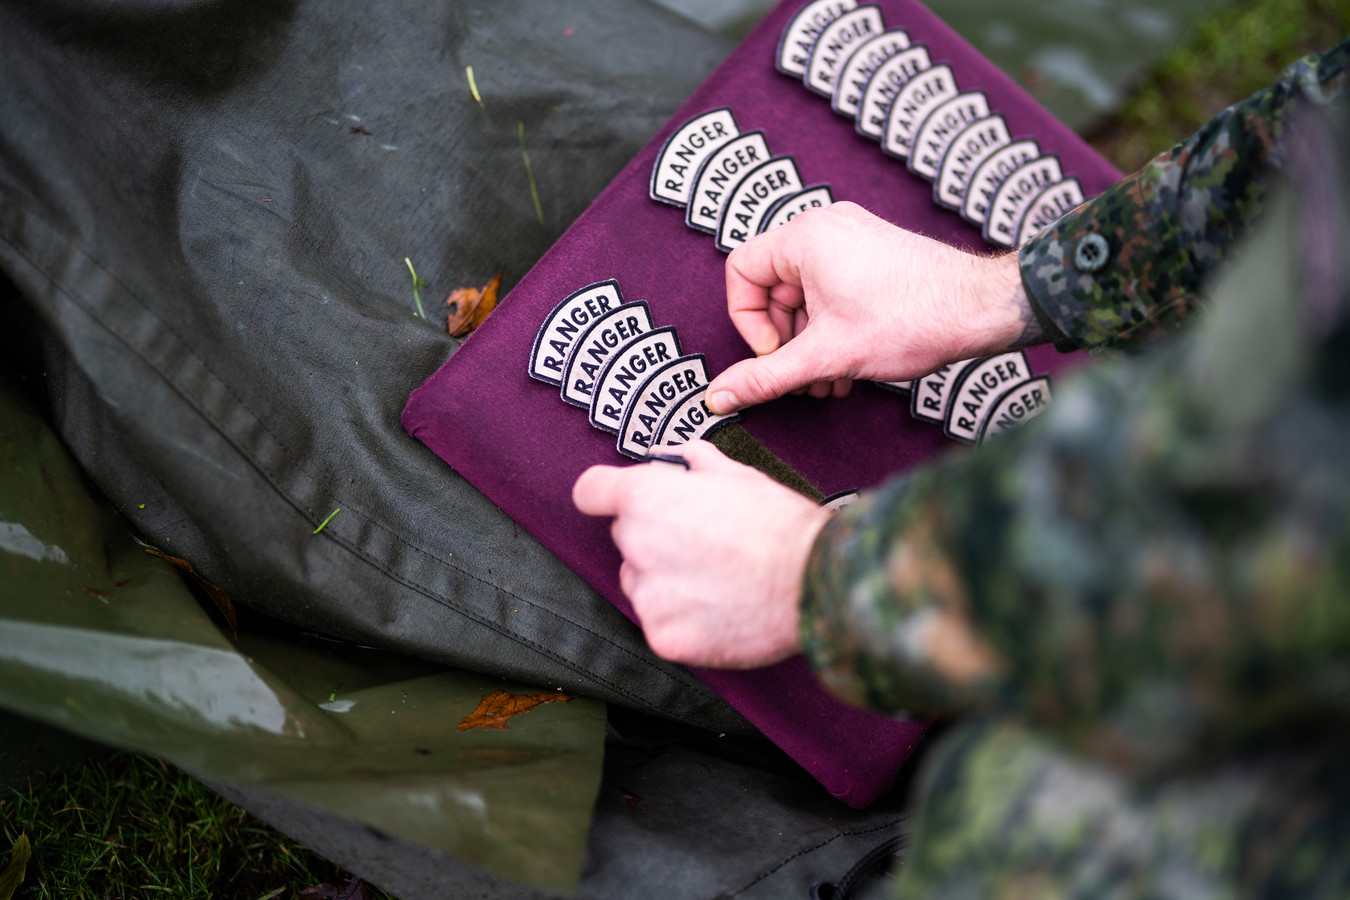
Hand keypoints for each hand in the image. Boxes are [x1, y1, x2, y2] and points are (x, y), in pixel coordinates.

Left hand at [572, 440, 830, 668]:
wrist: (813, 579)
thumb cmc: (779, 524)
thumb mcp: (736, 473)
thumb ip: (690, 462)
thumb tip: (669, 458)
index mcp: (647, 497)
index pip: (590, 491)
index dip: (605, 494)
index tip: (616, 501)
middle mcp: (637, 544)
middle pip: (625, 539)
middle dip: (653, 537)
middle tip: (703, 543)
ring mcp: (648, 595)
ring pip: (640, 584)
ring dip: (665, 581)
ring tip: (717, 578)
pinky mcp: (663, 637)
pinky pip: (660, 624)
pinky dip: (684, 620)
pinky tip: (720, 608)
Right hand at [708, 202, 1032, 413]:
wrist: (981, 310)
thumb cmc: (911, 320)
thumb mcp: (825, 356)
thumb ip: (765, 377)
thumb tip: (717, 397)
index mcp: (805, 236)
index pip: (741, 272)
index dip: (748, 320)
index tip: (775, 353)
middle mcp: (826, 227)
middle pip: (772, 286)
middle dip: (785, 339)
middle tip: (804, 374)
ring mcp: (852, 237)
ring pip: (804, 293)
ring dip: (809, 339)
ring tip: (830, 379)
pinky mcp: (872, 253)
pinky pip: (831, 287)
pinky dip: (831, 324)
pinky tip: (849, 363)